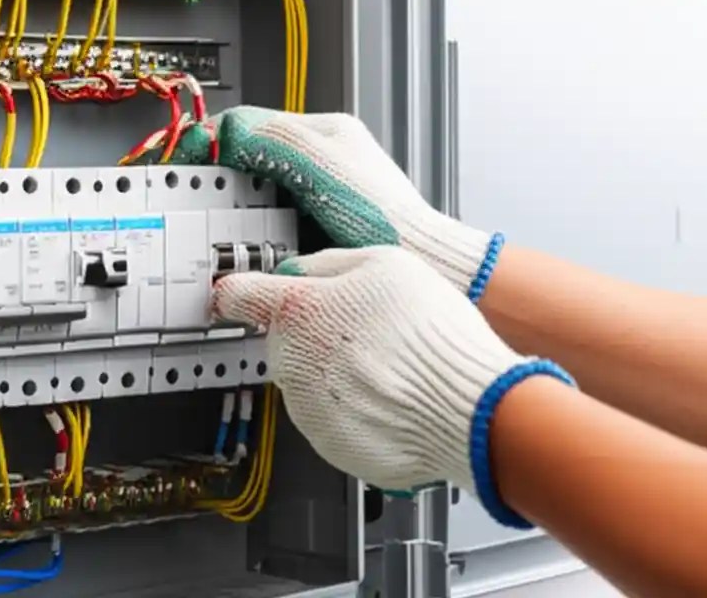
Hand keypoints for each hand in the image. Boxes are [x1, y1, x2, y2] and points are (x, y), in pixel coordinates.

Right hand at [176, 106, 502, 299]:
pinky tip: (250, 244)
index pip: (246, 124)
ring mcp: (316, 192)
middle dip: (219, 176)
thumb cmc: (388, 220)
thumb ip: (276, 141)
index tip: (184, 162)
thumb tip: (228, 131)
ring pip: (256, 191)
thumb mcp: (325, 168)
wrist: (422, 266)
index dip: (210, 142)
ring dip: (235, 207)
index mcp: (322, 133)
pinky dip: (254, 231)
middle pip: (247, 157)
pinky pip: (270, 220)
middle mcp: (317, 158)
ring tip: (219, 222)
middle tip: (196, 197)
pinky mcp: (314, 225)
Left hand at [213, 246, 573, 522]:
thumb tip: (301, 270)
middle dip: (316, 333)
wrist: (469, 407)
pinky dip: (358, 409)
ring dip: (339, 373)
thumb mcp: (385, 262)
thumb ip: (329, 264)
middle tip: (369, 328)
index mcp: (297, 311)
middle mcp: (292, 363)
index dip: (238, 289)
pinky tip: (394, 395)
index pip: (238, 296)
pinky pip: (335, 419)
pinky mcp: (332, 445)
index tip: (237, 291)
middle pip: (285, 340)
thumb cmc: (432, 334)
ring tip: (391, 364)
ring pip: (310, 381)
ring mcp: (309, 410)